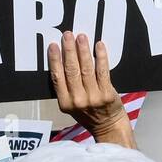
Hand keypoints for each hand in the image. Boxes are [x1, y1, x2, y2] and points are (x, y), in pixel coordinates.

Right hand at [48, 32, 133, 146]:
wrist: (108, 126)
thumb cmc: (88, 114)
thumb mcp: (70, 106)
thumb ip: (65, 88)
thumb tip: (61, 61)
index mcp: (65, 103)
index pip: (57, 77)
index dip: (55, 60)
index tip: (53, 45)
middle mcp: (78, 100)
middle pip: (71, 70)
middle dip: (69, 50)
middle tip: (67, 35)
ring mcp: (93, 97)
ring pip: (86, 69)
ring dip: (83, 50)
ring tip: (81, 37)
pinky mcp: (107, 94)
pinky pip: (102, 71)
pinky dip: (101, 57)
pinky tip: (99, 46)